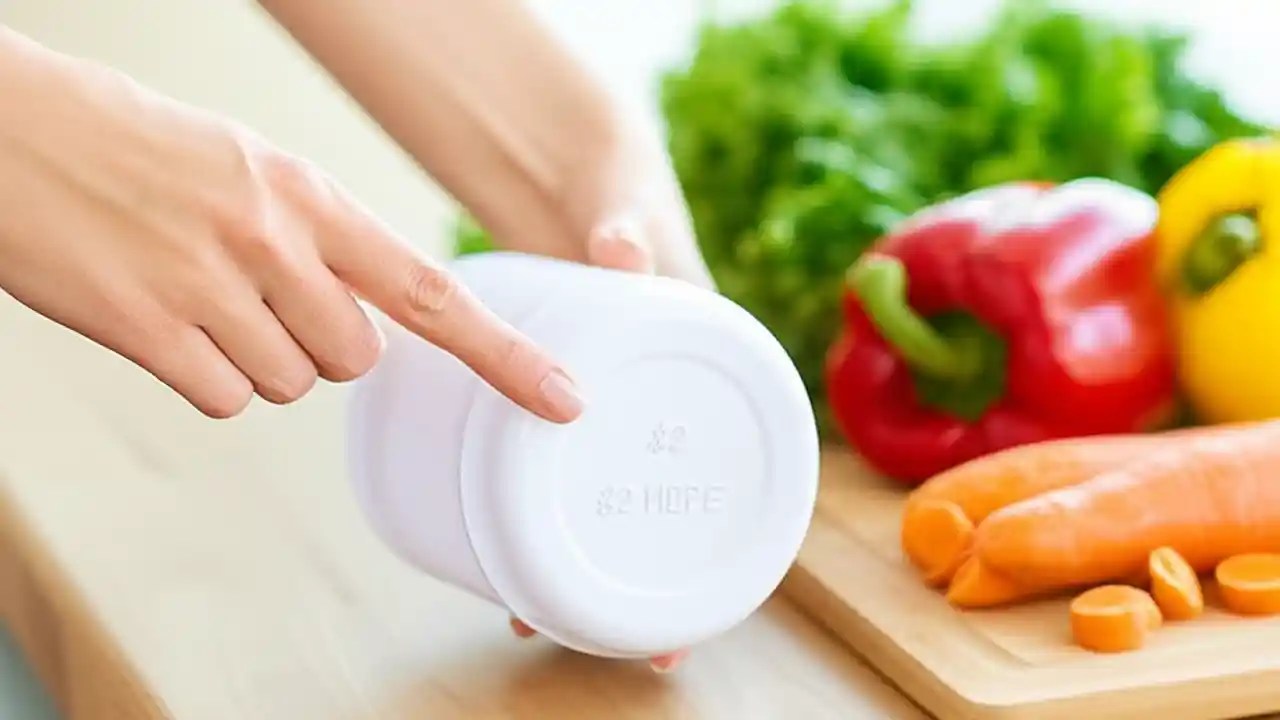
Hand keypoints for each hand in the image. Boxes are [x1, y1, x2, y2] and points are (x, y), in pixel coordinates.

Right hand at [0, 28, 583, 424]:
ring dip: (255, 359)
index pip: (432, 292)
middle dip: (320, 347)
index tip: (560, 399)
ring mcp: (211, 286)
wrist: (8, 125)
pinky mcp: (149, 329)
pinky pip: (224, 399)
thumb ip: (316, 238)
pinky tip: (161, 320)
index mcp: (310, 195)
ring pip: (290, 385)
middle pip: (356, 359)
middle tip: (256, 297)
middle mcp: (274, 241)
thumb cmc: (130, 145)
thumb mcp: (248, 169)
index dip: (505, 354)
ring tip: (195, 293)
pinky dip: (201, 376)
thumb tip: (360, 316)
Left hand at [499, 116, 702, 674]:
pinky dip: (528, 513)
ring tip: (534, 615)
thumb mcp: (634, 213)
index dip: (727, 562)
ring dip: (574, 565)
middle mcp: (659, 409)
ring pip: (599, 507)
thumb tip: (614, 245)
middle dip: (648, 593)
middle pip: (664, 517)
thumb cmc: (625, 199)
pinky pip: (547, 473)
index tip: (697, 623)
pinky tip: (499, 552)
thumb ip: (630, 229)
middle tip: (636, 653)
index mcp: (706, 376)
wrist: (583, 181)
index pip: (733, 480)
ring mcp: (606, 412)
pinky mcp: (556, 404)